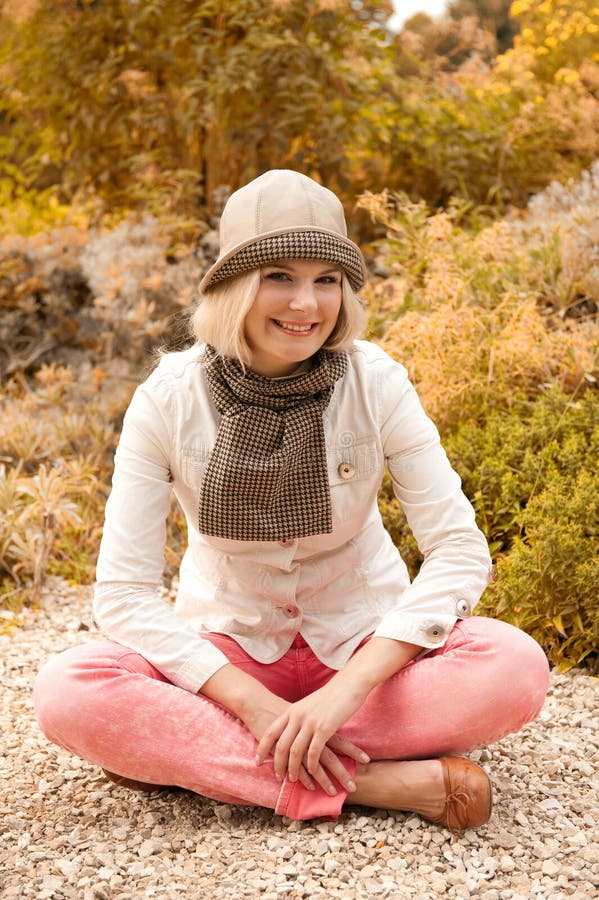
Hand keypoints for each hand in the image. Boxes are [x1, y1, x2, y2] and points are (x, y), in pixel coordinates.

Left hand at [255, 681, 369, 793]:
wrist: (348, 684)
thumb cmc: (330, 695)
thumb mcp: (308, 704)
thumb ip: (298, 716)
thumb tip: (292, 730)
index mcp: (292, 710)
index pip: (271, 732)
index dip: (262, 748)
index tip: (257, 761)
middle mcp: (298, 716)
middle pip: (281, 745)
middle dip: (277, 764)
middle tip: (277, 777)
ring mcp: (310, 722)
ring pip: (295, 751)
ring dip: (293, 768)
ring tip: (292, 780)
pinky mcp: (325, 728)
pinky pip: (314, 752)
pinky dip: (311, 765)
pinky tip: (312, 772)